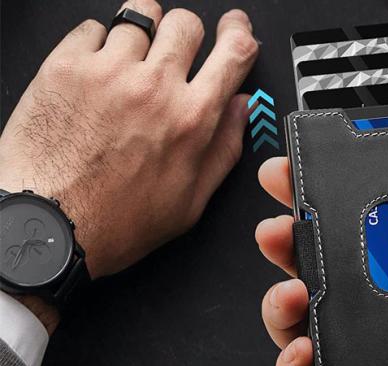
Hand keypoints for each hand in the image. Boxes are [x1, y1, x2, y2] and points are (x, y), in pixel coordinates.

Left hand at [0, 2, 257, 280]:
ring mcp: (108, 71)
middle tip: (174, 58)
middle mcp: (154, 87)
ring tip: (130, 67)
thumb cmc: (116, 221)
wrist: (50, 225)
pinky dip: (99, 44)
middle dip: (186, 37)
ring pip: (140, 15)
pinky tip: (97, 76)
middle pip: (185, 23)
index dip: (240, 33)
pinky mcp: (66, 66)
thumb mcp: (191, 202)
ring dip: (142, 37)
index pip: (233, 52)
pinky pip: (92, 27)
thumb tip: (241, 110)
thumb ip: (224, 149)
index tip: (235, 29)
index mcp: (191, 120)